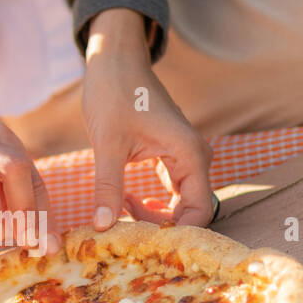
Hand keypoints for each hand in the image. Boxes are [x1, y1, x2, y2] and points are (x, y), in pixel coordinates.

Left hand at [82, 8, 214, 229]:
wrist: (114, 60)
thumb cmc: (114, 93)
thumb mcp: (107, 143)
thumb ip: (108, 186)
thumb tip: (103, 226)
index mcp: (190, 154)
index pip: (199, 212)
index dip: (176, 234)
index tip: (143, 241)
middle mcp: (196, 157)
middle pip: (192, 212)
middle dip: (162, 228)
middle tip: (125, 230)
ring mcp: (186, 157)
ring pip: (181, 204)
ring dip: (154, 216)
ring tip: (121, 216)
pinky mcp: (172, 157)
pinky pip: (172, 192)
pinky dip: (152, 203)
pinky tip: (124, 203)